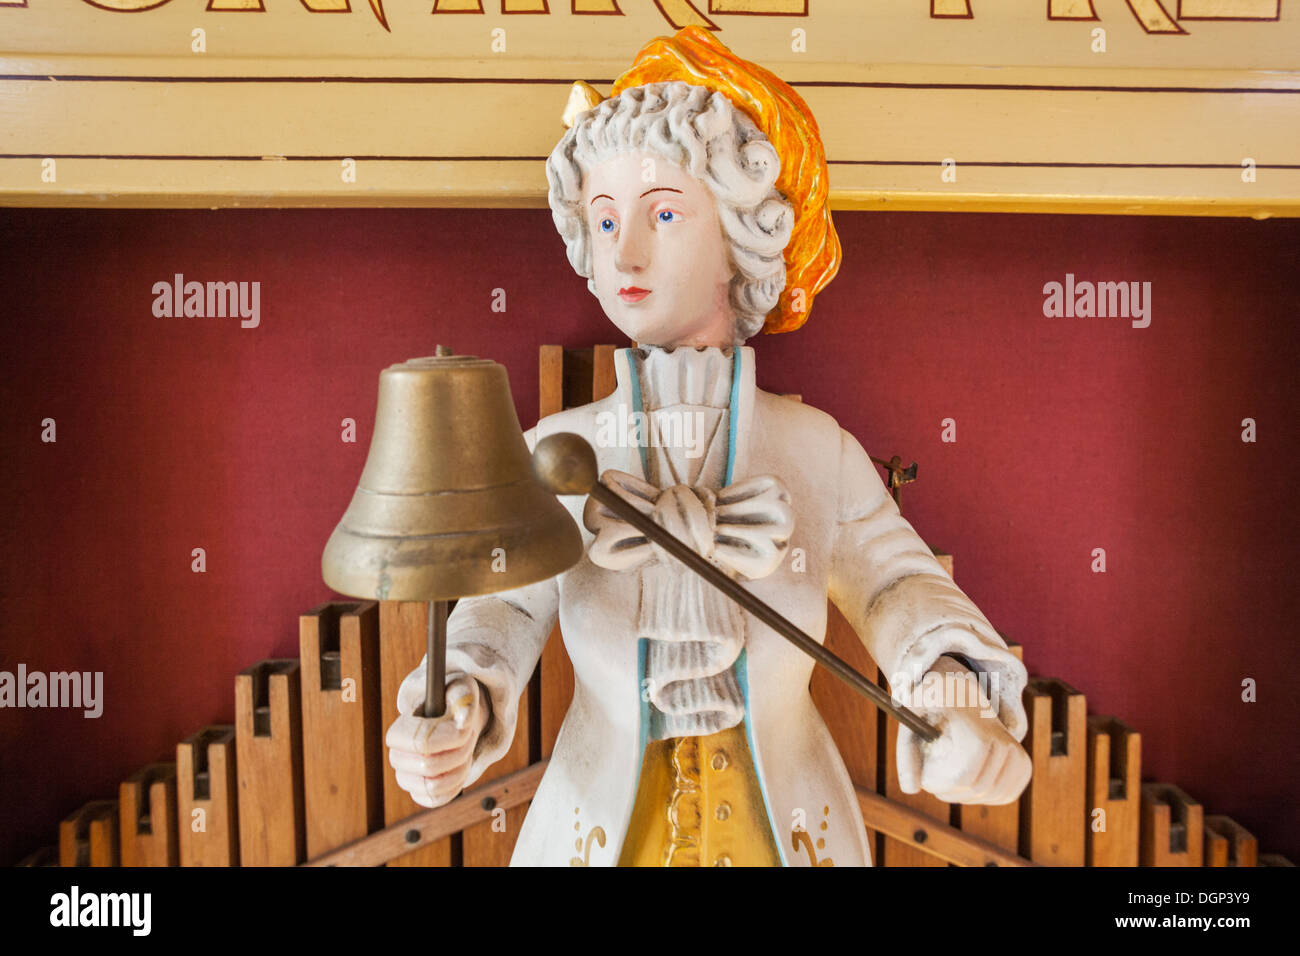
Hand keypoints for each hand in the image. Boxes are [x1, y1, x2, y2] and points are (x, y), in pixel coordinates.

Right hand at [385, 669, 488, 808]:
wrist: (457, 721)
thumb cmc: (455, 702)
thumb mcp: (461, 689)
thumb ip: (462, 697)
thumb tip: (464, 719)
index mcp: (400, 731)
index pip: (418, 743)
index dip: (446, 738)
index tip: (464, 727)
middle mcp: (397, 757)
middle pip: (430, 766)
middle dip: (458, 751)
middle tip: (468, 735)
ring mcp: (407, 778)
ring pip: (436, 786)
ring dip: (460, 767)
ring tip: (466, 748)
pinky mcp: (421, 794)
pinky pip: (439, 799)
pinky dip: (457, 783)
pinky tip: (460, 765)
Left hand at [896, 659, 1030, 804]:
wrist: (960, 689)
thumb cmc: (931, 702)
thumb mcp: (911, 718)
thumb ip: (907, 753)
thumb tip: (910, 791)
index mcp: (978, 732)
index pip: (964, 778)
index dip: (942, 785)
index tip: (926, 779)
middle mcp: (1005, 742)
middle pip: (979, 789)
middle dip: (951, 792)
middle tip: (933, 781)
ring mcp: (1017, 753)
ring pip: (994, 795)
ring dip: (968, 796)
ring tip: (948, 778)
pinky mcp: (1022, 763)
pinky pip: (1007, 794)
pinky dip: (986, 796)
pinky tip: (969, 784)